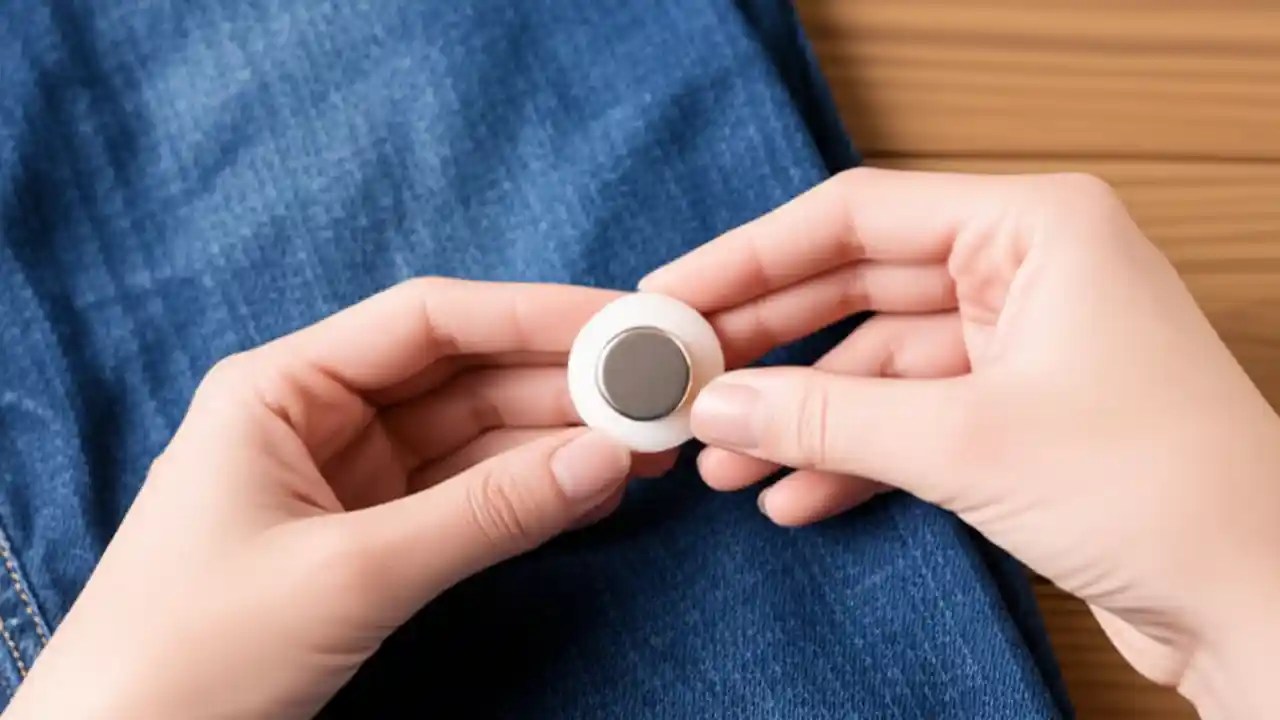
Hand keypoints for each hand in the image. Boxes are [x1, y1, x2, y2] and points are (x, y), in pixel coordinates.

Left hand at [4, 279, 673, 719]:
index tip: (628, 323)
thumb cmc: (193, 652)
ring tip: (649, 447)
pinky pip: (465, 501)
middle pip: (463, 377)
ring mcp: (346, 482)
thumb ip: (488, 513)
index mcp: (283, 386)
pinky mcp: (367, 541)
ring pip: (473, 441)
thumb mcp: (351, 572)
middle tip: (660, 395)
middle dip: (562, 384)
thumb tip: (612, 459)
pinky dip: (529, 498)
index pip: (431, 320)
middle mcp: (318, 418)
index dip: (537, 313)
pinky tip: (593, 493)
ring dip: (558, 442)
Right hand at [641, 168, 1279, 718]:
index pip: (855, 216)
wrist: (1259, 603)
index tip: (672, 296)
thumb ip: (827, 416)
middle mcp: (1027, 272)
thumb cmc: (1161, 490)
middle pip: (857, 286)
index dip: (749, 257)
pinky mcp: (1017, 414)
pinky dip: (850, 454)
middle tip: (681, 373)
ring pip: (876, 363)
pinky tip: (791, 494)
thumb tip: (715, 402)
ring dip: (799, 414)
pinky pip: (907, 418)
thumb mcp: (965, 441)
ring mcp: (1022, 345)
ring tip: (720, 459)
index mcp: (1033, 228)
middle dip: (767, 342)